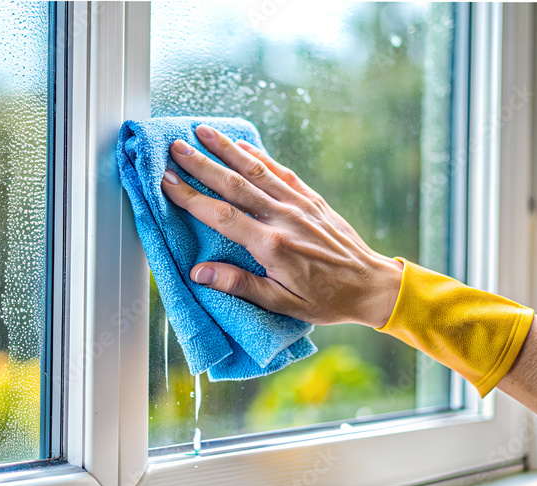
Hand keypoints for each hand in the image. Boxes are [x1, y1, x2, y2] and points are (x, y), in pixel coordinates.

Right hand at [160, 124, 403, 328]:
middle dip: (201, 164)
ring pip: (257, 170)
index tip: (166, 181)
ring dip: (227, 149)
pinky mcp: (312, 199)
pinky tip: (242, 145)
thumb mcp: (282, 303)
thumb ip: (240, 285)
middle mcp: (284, 218)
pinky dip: (260, 156)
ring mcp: (299, 205)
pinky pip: (282, 172)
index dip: (191, 197)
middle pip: (234, 184)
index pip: (222, 216)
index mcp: (272, 246)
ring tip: (202, 131)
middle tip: (174, 146)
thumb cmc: (325, 300)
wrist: (370, 284)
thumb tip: (200, 273)